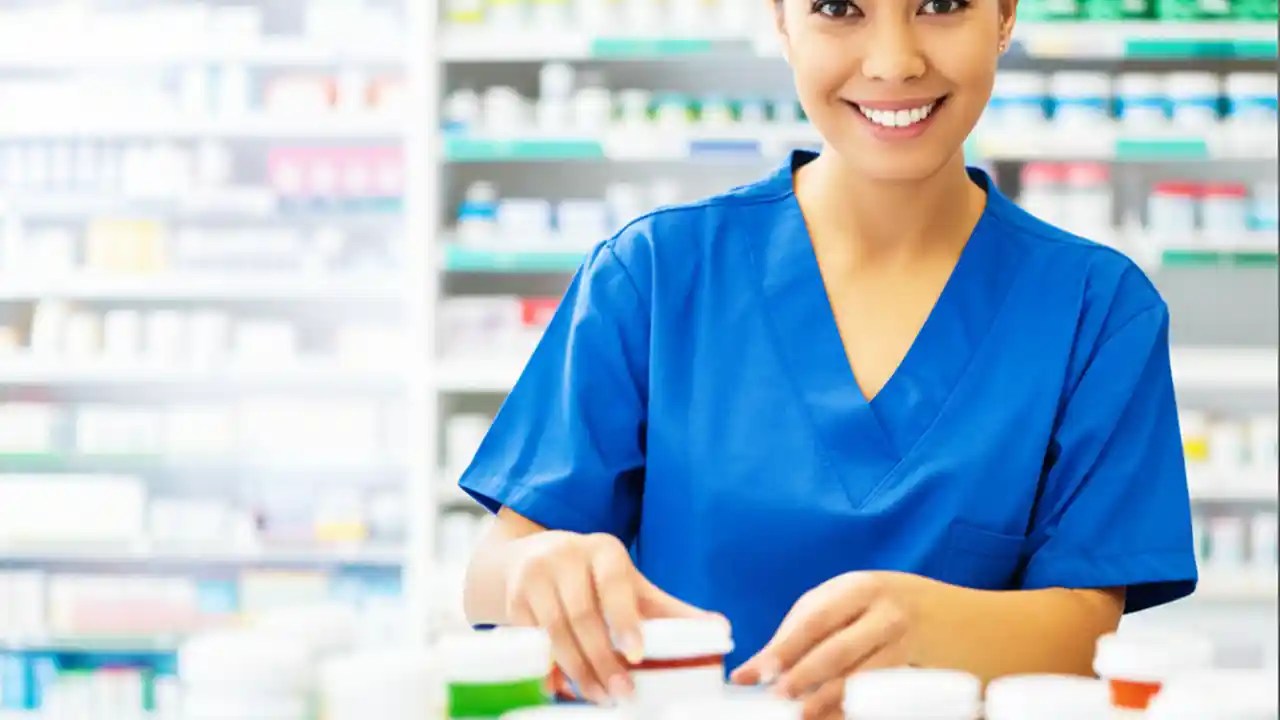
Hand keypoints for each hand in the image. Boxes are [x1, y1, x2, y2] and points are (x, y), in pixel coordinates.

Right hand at [506, 531, 723, 704]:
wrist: (532, 557)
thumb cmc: (594, 577)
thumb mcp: (629, 584)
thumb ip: (669, 609)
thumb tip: (721, 630)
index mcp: (603, 550)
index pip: (614, 585)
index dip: (624, 620)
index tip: (636, 654)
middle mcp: (566, 556)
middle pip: (582, 616)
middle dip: (601, 660)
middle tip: (621, 693)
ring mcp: (534, 576)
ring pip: (553, 631)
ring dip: (576, 670)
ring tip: (598, 696)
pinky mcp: (513, 599)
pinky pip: (529, 640)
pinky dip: (546, 668)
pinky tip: (562, 687)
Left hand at [731, 571, 928, 719]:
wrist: (971, 620)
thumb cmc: (894, 608)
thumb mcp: (855, 600)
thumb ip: (812, 624)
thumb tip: (763, 662)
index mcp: (859, 587)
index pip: (812, 620)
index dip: (780, 649)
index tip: (752, 673)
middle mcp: (886, 611)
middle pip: (836, 650)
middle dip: (801, 678)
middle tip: (777, 698)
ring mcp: (909, 643)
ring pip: (861, 678)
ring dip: (827, 701)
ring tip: (803, 715)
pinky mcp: (927, 674)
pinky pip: (884, 696)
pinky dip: (857, 711)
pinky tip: (837, 718)